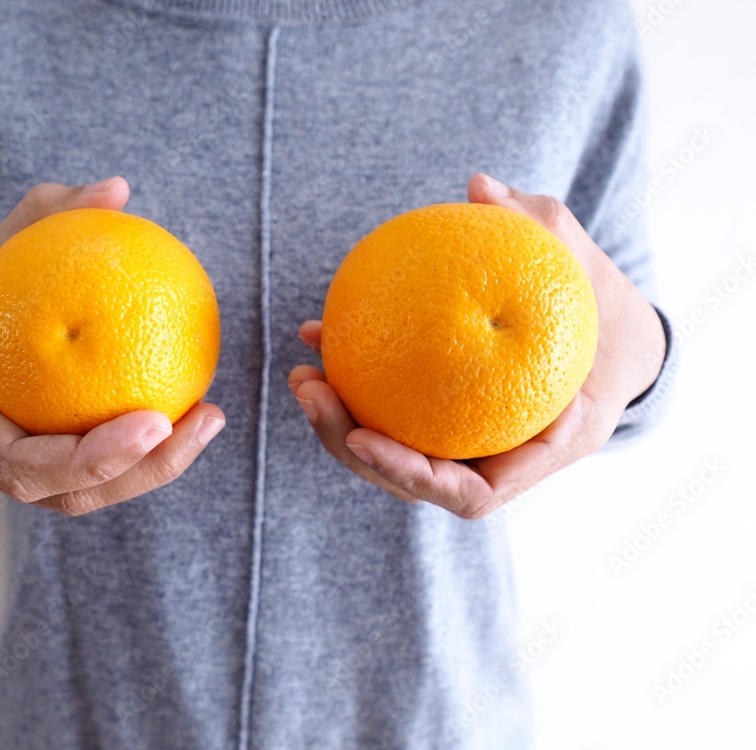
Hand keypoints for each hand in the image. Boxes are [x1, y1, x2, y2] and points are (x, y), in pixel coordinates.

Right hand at [0, 178, 225, 515]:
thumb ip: (44, 218)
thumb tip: (116, 188)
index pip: (21, 462)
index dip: (90, 457)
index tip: (155, 421)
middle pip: (63, 494)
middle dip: (141, 470)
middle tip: (202, 422)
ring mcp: (0, 475)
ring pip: (82, 495)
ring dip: (151, 469)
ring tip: (208, 420)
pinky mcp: (31, 471)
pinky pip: (88, 474)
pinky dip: (138, 454)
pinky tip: (188, 413)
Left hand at [289, 173, 665, 519]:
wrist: (614, 337)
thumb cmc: (602, 302)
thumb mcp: (584, 262)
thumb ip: (541, 227)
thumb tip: (479, 186)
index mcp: (546, 449)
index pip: (473, 493)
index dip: (412, 474)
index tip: (361, 436)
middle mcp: (502, 459)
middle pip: (415, 484)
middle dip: (349, 445)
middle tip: (310, 389)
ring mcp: (470, 445)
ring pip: (395, 455)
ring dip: (338, 424)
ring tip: (302, 372)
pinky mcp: (444, 422)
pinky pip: (394, 414)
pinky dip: (355, 386)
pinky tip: (317, 336)